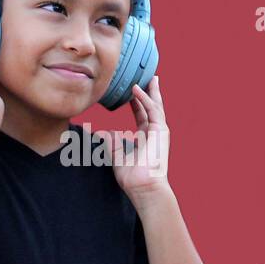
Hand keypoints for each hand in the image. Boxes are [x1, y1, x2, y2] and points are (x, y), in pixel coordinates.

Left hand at [95, 75, 169, 204]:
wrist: (143, 186)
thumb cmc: (132, 176)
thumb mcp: (117, 155)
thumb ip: (112, 143)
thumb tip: (103, 133)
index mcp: (146, 138)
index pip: (142, 115)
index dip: (137, 102)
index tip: (131, 91)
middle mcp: (155, 133)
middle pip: (153, 107)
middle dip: (150, 92)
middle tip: (149, 77)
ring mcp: (160, 131)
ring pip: (156, 106)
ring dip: (151, 91)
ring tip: (148, 77)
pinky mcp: (161, 131)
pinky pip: (152, 110)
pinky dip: (144, 98)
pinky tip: (136, 89)